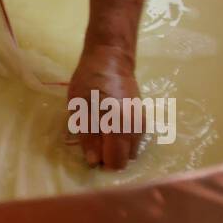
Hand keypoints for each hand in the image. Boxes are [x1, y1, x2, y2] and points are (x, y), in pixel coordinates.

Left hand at [66, 46, 142, 169]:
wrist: (111, 59)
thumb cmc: (90, 82)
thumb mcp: (80, 109)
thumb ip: (88, 136)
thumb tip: (94, 161)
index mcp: (120, 127)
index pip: (116, 162)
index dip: (102, 162)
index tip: (90, 152)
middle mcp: (135, 129)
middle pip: (126, 159)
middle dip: (110, 156)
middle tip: (94, 142)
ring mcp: (141, 123)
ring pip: (131, 150)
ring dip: (117, 148)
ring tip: (101, 132)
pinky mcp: (142, 118)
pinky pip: (134, 139)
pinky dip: (123, 140)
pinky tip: (110, 126)